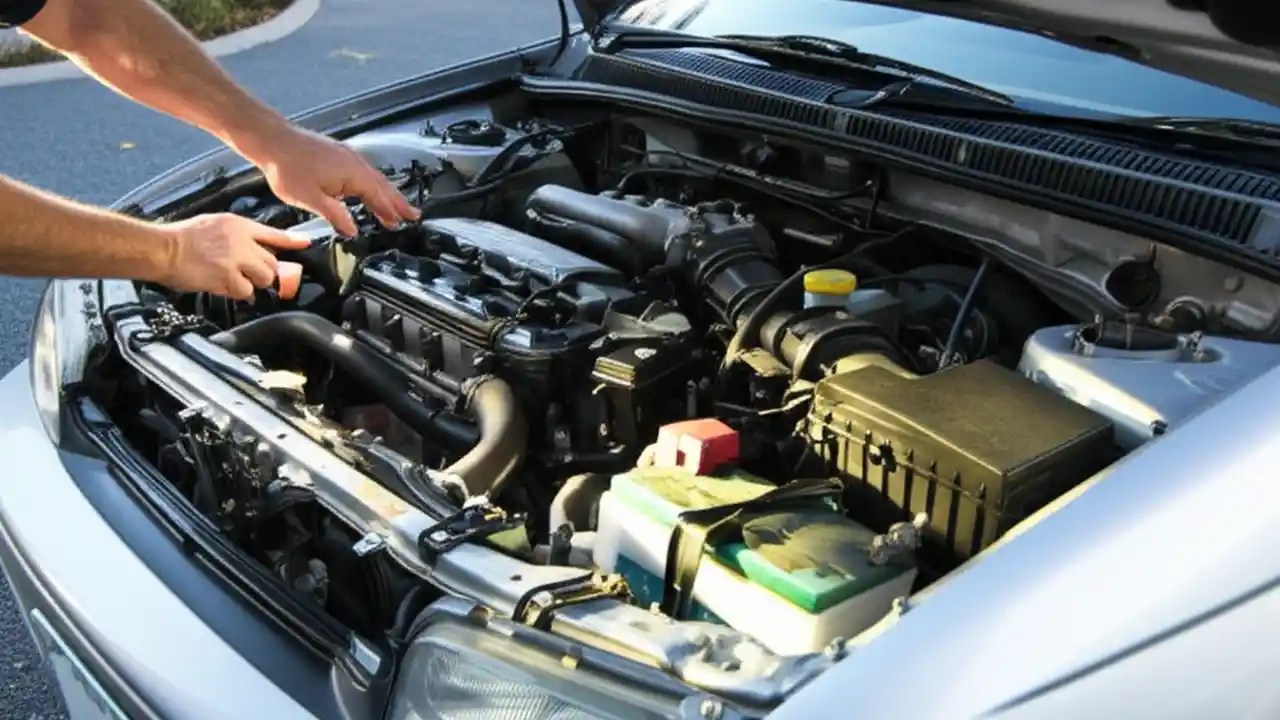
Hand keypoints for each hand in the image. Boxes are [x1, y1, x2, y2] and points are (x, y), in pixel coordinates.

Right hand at [157, 213, 310, 298]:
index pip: (273, 233)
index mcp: (238, 225)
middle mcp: (242, 240)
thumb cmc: (181, 238)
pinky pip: (246, 292)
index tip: (305, 244)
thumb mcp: (213, 224)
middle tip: (248, 275)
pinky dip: (237, 293)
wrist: (163, 249)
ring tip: (233, 280)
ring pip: (264, 278)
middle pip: (272, 262)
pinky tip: (223, 286)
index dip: (292, 241)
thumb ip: (236, 235)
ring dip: (252, 283)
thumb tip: (249, 248)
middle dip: (264, 272)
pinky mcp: (229, 277)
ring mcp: (237, 259)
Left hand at [242, 125, 419, 236]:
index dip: (391, 211)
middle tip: (412, 215)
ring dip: (387, 194)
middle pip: (383, 186)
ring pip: (374, 178)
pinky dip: (373, 184)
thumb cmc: (287, 167)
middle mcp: (355, 163)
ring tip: (396, 208)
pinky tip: (371, 189)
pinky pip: (364, 171)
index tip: (403, 222)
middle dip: (398, 202)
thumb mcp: (310, 199)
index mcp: (352, 174)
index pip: (379, 197)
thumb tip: (352, 230)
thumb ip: (335, 215)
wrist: (272, 140)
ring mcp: (347, 156)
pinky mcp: (339, 154)